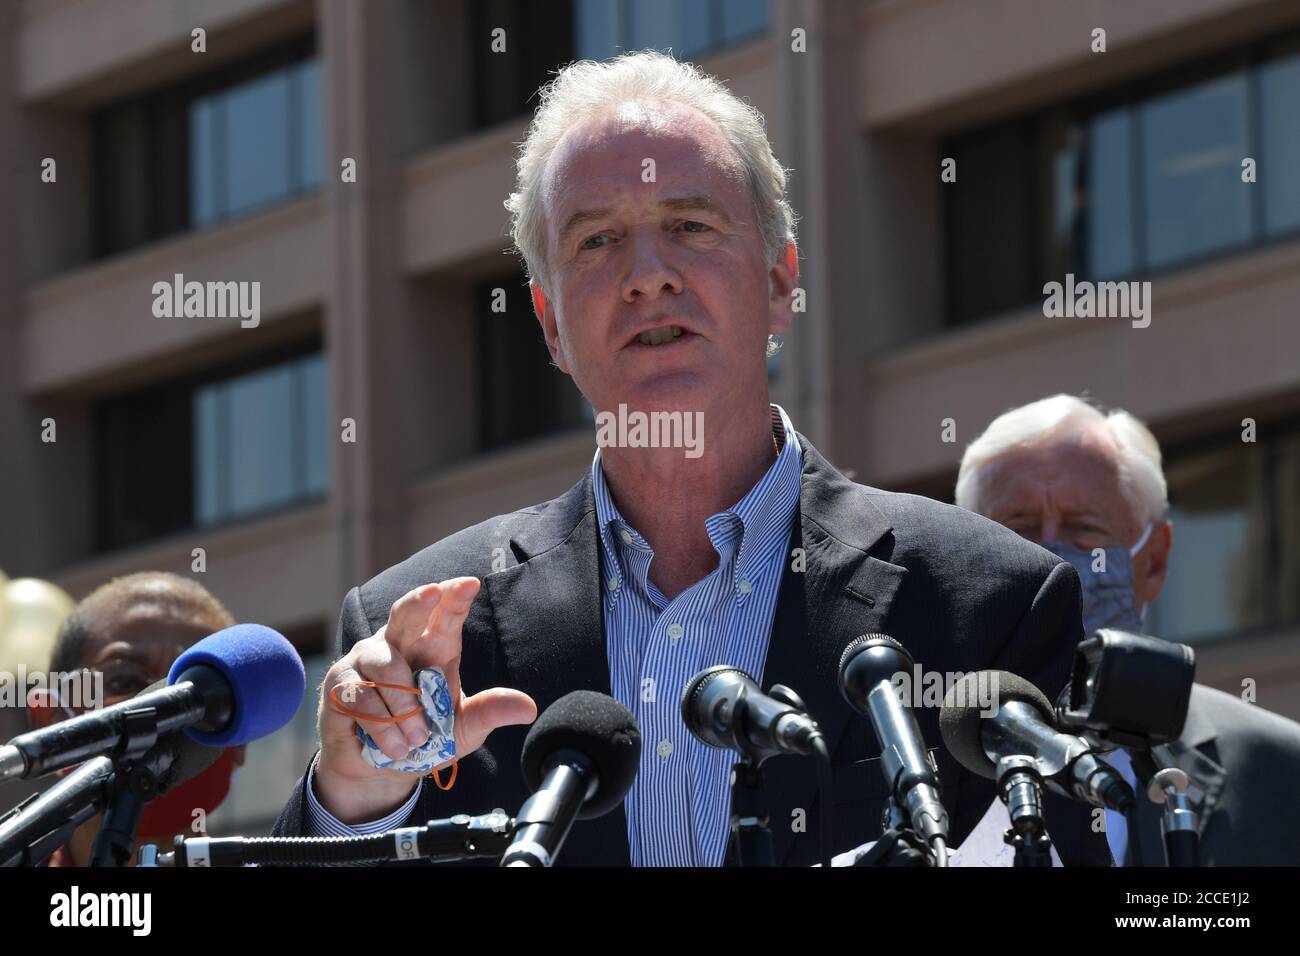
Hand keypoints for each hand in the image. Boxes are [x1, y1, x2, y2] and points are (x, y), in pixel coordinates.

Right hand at [314, 578, 536, 822]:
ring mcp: (366, 661)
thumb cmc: (423, 739)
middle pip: (404, 614)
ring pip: (386, 666)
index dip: (454, 597)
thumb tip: (528, 709)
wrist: (378, 770)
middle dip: (418, 602)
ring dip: (405, 706)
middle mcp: (398, 645)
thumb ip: (488, 714)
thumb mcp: (461, 730)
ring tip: (418, 739)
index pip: (445, 615)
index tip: (470, 584)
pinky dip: (383, 726)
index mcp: (432, 648)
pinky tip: (395, 746)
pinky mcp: (341, 684)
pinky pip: (362, 697)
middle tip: (433, 593)